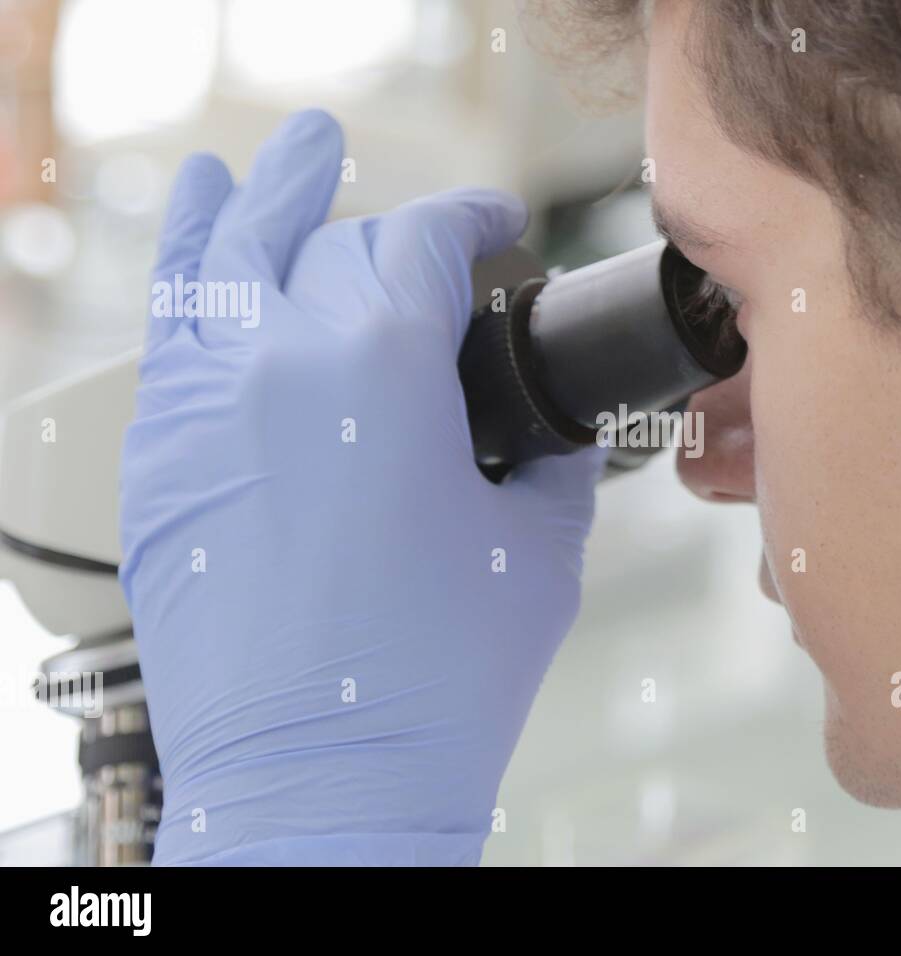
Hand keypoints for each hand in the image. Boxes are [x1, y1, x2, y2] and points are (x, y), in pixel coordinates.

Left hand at [119, 110, 604, 864]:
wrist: (322, 783)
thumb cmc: (434, 680)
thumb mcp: (540, 548)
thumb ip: (552, 457)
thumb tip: (546, 424)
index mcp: (382, 367)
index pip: (426, 240)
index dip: (474, 220)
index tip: (499, 230)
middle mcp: (276, 359)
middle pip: (333, 246)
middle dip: (394, 236)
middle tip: (431, 244)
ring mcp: (200, 404)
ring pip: (223, 255)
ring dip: (266, 197)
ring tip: (292, 155)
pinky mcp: (160, 460)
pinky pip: (166, 329)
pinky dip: (186, 262)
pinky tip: (203, 225)